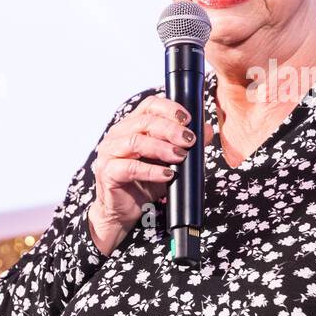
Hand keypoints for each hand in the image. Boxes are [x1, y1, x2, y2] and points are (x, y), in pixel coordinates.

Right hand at [87, 94, 210, 256]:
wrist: (124, 210)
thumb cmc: (144, 182)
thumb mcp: (170, 161)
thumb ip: (186, 144)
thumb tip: (207, 129)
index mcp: (132, 125)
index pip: (149, 105)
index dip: (169, 108)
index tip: (189, 119)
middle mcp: (118, 134)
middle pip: (144, 121)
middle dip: (171, 129)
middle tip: (189, 140)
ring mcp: (110, 152)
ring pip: (135, 141)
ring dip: (161, 148)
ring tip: (180, 157)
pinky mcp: (108, 172)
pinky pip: (129, 167)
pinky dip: (152, 171)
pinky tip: (167, 175)